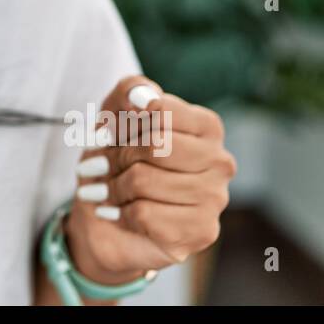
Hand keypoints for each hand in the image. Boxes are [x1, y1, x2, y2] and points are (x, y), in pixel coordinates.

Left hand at [63, 76, 236, 286]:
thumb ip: (130, 91)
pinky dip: (121, 213)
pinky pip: (144, 214)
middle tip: (102, 165)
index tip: (108, 134)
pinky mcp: (201, 231)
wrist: (106, 214)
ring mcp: (215, 198)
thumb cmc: (117, 158)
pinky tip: (120, 213)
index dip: (124, 122)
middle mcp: (220, 161)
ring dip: (114, 186)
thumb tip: (145, 97)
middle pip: (155, 146)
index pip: (160, 109)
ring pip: (145, 181)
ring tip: (109, 189)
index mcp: (207, 126)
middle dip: (117, 156)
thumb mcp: (114, 115)